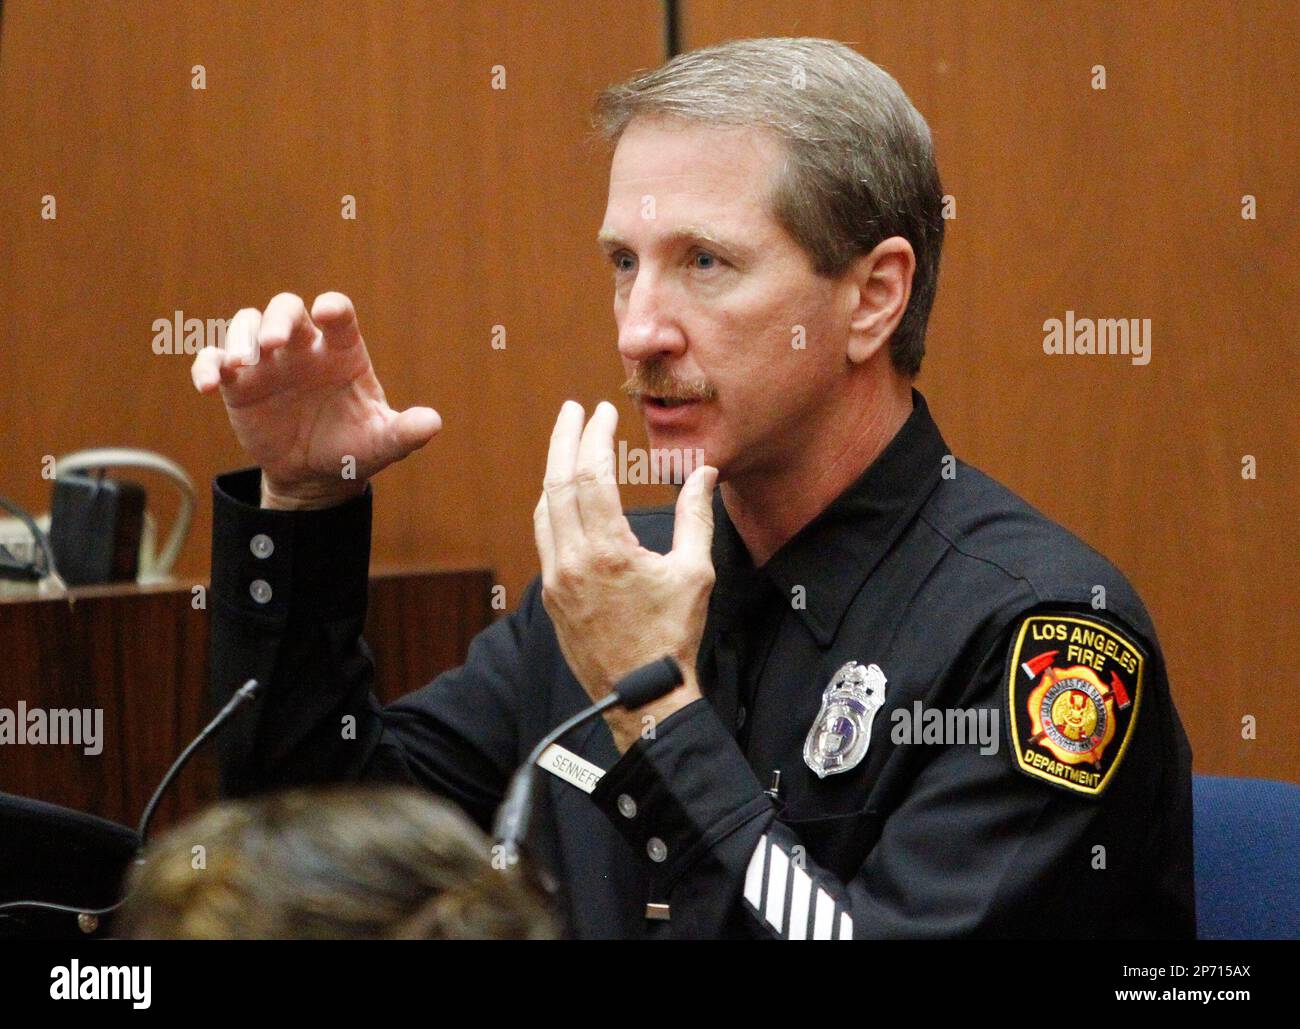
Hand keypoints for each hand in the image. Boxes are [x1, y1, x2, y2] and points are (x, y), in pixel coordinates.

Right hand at [191, 292, 440, 508]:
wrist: (315, 474)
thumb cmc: (354, 446)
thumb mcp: (382, 442)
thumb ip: (405, 431)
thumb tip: (433, 423)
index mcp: (342, 351)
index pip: (338, 317)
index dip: (332, 309)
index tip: (327, 311)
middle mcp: (304, 347)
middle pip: (285, 309)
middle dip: (278, 319)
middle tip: (273, 343)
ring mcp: (268, 361)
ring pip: (246, 326)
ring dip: (240, 338)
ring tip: (240, 364)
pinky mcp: (237, 383)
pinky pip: (214, 360)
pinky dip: (207, 365)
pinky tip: (208, 385)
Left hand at [533, 400, 717, 751]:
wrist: (643, 697)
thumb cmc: (673, 638)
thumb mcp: (695, 573)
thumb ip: (696, 517)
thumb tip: (703, 473)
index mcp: (608, 551)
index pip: (590, 476)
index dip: (593, 437)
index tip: (601, 411)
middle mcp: (573, 561)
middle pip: (557, 483)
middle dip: (564, 440)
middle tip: (572, 410)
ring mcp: (557, 580)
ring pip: (545, 510)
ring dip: (554, 471)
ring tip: (568, 445)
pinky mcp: (552, 596)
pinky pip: (544, 538)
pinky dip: (552, 506)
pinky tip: (563, 496)